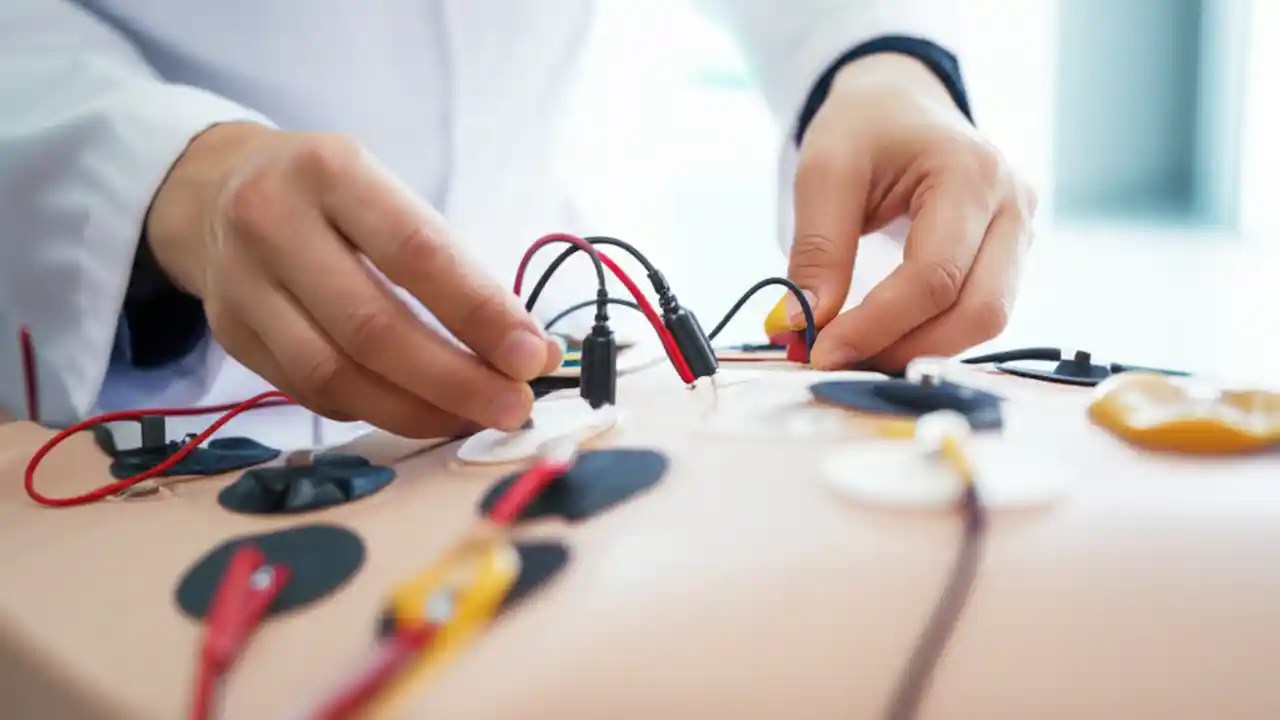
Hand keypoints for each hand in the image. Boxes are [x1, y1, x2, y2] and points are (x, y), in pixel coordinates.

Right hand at [145, 124, 560, 436]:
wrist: (212, 188)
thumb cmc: (329, 195)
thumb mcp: (385, 193)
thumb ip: (452, 265)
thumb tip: (527, 348)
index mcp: (332, 171)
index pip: (417, 253)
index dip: (480, 313)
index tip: (531, 356)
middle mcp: (274, 222)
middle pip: (372, 327)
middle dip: (455, 379)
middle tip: (513, 405)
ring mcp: (242, 283)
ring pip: (334, 374)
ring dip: (416, 410)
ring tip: (472, 418)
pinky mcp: (230, 333)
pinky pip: (310, 392)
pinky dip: (373, 410)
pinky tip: (418, 412)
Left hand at [786, 53, 1035, 370]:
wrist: (899, 100)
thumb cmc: (864, 126)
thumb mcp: (825, 170)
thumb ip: (817, 249)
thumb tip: (801, 325)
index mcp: (972, 174)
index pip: (933, 277)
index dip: (877, 326)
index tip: (821, 352)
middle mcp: (1013, 205)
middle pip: (978, 311)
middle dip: (905, 348)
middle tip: (838, 360)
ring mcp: (1021, 231)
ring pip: (987, 321)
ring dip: (920, 350)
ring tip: (857, 352)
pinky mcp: (1011, 254)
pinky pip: (980, 311)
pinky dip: (932, 335)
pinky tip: (885, 338)